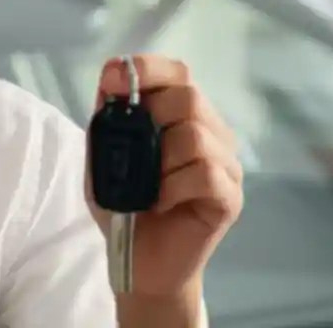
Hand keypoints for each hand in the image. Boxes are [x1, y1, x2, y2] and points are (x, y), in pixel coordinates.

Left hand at [84, 55, 243, 300]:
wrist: (140, 264)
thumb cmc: (124, 207)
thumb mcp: (102, 157)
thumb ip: (106, 118)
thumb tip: (111, 77)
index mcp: (181, 116)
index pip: (177, 71)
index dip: (146, 69)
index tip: (113, 83)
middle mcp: (211, 132)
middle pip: (189, 96)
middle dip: (151, 119)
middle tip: (133, 154)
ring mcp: (226, 165)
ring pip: (196, 135)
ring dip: (159, 161)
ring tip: (148, 186)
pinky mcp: (230, 197)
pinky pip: (206, 173)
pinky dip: (173, 186)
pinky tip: (159, 202)